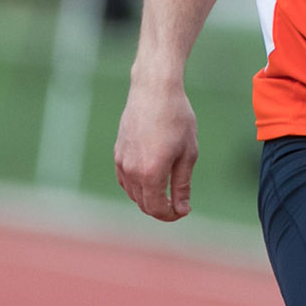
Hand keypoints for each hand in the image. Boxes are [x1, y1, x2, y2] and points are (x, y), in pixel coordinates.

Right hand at [113, 75, 198, 219]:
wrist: (154, 90)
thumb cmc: (176, 119)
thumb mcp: (188, 153)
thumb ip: (182, 185)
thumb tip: (182, 209)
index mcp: (151, 173)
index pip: (156, 208)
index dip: (170, 215)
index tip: (183, 210)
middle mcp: (132, 171)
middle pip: (143, 204)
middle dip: (160, 209)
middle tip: (178, 203)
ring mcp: (122, 161)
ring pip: (132, 193)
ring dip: (148, 198)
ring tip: (167, 190)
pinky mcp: (118, 152)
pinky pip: (125, 180)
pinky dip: (137, 186)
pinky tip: (150, 178)